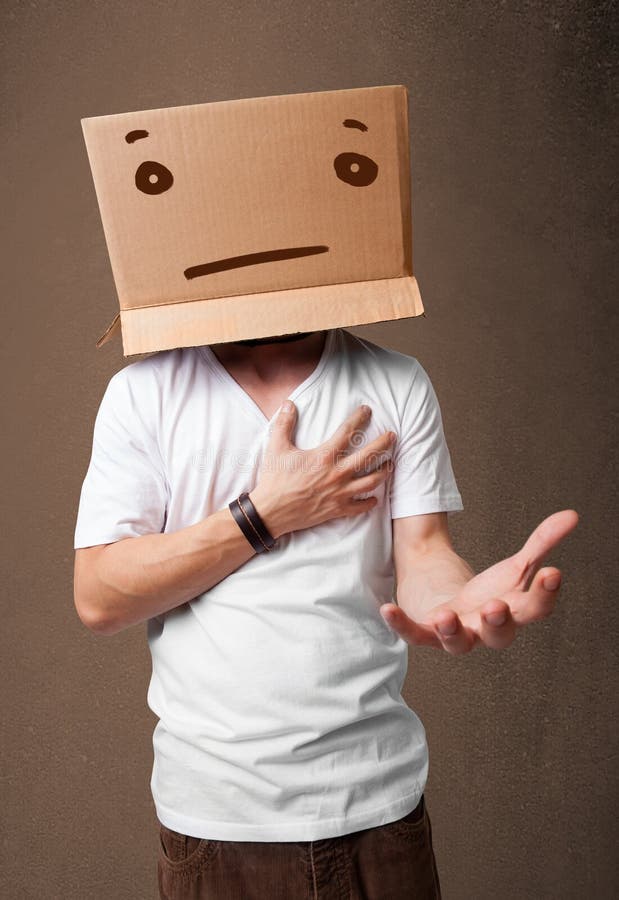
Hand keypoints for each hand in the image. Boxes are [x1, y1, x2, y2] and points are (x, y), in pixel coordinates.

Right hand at [250, 401, 394, 537]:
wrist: (271, 512)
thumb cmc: (274, 479)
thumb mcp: (276, 448)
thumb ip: (284, 423)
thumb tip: (289, 403)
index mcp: (324, 456)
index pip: (347, 432)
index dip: (359, 418)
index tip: (367, 410)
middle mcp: (337, 474)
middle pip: (369, 456)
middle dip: (384, 444)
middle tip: (392, 436)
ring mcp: (339, 493)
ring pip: (371, 481)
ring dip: (384, 472)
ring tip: (391, 464)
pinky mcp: (337, 510)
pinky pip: (361, 507)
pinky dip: (371, 502)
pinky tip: (375, 498)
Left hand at [380, 509, 578, 652]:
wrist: (443, 594)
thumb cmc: (485, 590)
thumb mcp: (513, 566)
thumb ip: (541, 543)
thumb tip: (572, 516)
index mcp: (512, 612)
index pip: (535, 609)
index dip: (545, 594)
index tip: (552, 572)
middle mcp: (485, 629)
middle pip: (499, 635)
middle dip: (498, 622)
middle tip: (495, 606)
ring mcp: (455, 634)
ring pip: (457, 643)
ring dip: (452, 631)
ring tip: (445, 615)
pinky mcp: (425, 632)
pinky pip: (413, 633)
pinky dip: (401, 625)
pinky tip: (388, 610)